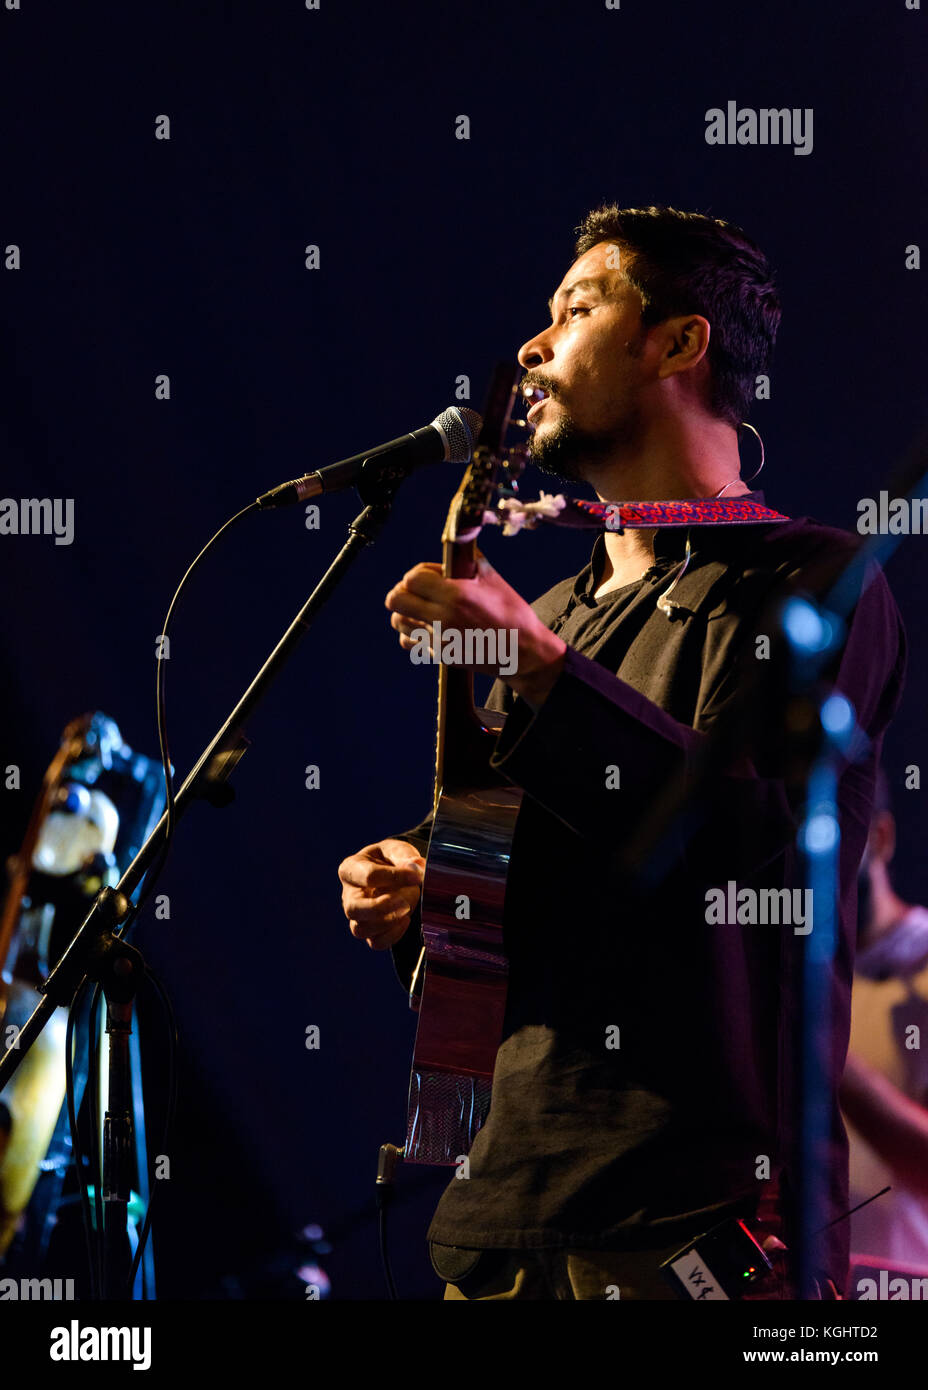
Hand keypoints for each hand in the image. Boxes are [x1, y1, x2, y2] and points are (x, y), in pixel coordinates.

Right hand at [338, 838, 424, 949]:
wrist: (394, 874)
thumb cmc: (391, 859)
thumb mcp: (396, 849)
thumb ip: (404, 855)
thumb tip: (417, 866)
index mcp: (351, 868)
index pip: (367, 876)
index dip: (394, 876)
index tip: (417, 876)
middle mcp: (349, 894)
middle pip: (353, 909)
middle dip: (380, 908)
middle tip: (404, 902)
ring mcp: (357, 915)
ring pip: (360, 929)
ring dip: (386, 923)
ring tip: (406, 909)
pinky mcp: (369, 931)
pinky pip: (375, 942)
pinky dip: (392, 935)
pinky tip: (406, 920)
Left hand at [384, 551, 566, 704]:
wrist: (523, 653)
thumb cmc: (512, 613)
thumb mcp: (492, 579)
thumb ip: (466, 562)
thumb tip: (452, 549)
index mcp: (456, 595)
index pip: (411, 579)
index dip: (418, 573)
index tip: (431, 576)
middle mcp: (443, 618)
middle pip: (395, 600)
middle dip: (403, 591)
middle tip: (418, 591)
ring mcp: (439, 639)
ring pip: (398, 621)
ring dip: (406, 611)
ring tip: (423, 609)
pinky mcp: (440, 655)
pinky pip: (408, 641)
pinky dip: (412, 633)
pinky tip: (427, 627)